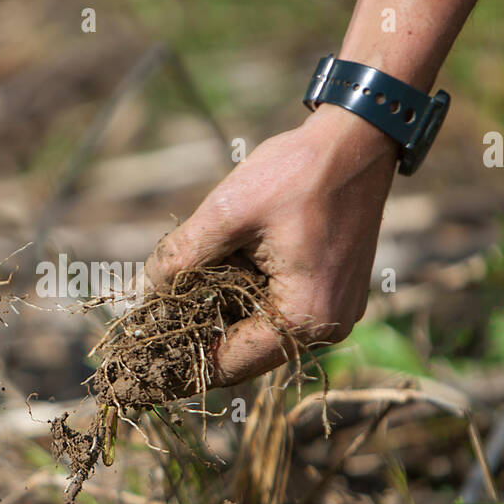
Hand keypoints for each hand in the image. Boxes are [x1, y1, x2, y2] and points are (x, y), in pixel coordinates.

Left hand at [144, 106, 398, 385]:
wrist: (359, 138)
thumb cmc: (298, 172)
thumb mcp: (228, 212)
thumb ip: (182, 257)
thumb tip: (144, 293)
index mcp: (306, 317)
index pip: (230, 363)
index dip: (183, 364)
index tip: (144, 363)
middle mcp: (327, 326)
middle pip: (245, 352)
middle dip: (199, 336)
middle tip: (151, 324)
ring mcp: (334, 310)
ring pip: (258, 330)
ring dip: (221, 314)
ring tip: (176, 294)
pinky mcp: (332, 291)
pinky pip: (277, 309)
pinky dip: (244, 297)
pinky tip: (216, 272)